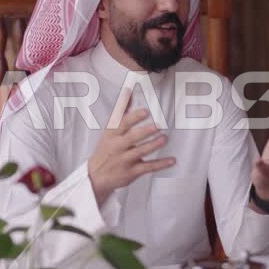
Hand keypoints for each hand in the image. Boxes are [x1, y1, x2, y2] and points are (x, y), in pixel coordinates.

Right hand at [88, 87, 174, 204]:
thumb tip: (129, 91)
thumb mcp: (109, 130)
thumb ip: (121, 111)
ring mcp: (125, 160)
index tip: (144, 111)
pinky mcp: (132, 172)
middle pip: (131, 138)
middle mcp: (117, 146)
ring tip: (164, 138)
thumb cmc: (106, 149)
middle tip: (157, 125)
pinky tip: (172, 160)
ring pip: (140, 152)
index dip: (133, 117)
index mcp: (111, 134)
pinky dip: (161, 164)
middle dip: (144, 131)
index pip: (121, 124)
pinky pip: (148, 167)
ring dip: (153, 145)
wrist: (95, 177)